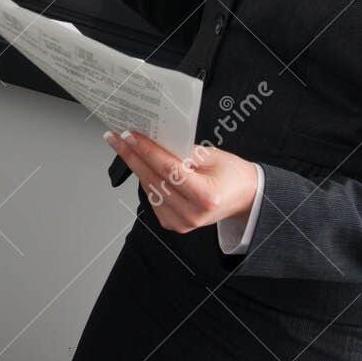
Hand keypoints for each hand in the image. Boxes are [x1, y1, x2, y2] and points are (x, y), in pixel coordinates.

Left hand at [104, 130, 258, 234]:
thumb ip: (184, 150)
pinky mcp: (173, 224)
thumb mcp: (213, 156)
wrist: (243, 198)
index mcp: (206, 197)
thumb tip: (154, 140)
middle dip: (133, 156)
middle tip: (118, 138)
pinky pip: (152, 198)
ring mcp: (181, 223)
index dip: (146, 151)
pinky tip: (141, 165)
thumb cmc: (232, 175)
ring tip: (126, 147)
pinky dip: (146, 180)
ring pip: (149, 189)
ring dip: (136, 167)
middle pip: (154, 180)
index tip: (129, 136)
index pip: (168, 170)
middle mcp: (192, 214)